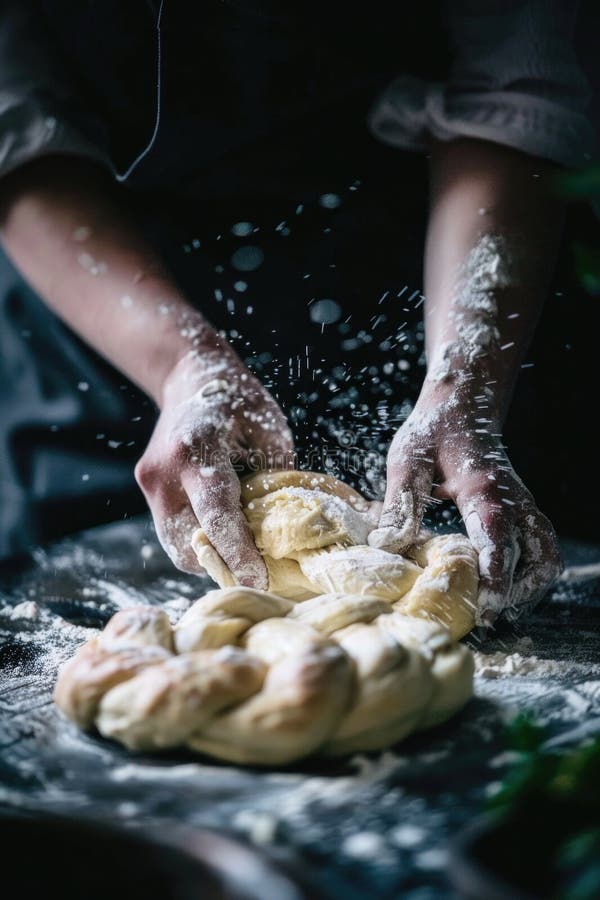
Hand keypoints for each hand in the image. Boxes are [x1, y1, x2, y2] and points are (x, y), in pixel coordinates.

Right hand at [135, 342, 293, 586]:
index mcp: (195, 452)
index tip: (259, 583)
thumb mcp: (269, 432)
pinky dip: (200, 542)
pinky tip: (225, 536)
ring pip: (178, 546)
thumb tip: (281, 531)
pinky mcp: (148, 492)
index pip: (216, 516)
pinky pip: (174, 532)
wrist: (190, 378)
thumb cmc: (238, 402)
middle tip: (260, 573)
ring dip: (211, 557)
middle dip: (224, 564)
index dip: (238, 554)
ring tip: (244, 555)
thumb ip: (272, 481)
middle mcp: (163, 473)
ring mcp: (150, 484)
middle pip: (191, 542)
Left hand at [369, 378, 560, 624]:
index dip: (496, 576)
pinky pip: (541, 549)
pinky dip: (530, 574)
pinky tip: (504, 590)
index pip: (498, 538)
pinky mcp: (522, 511)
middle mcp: (514, 500)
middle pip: (536, 556)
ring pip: (545, 556)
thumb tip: (386, 547)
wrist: (463, 403)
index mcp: (485, 489)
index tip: (487, 609)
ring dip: (529, 587)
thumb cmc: (433, 429)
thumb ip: (402, 502)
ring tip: (497, 610)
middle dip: (515, 594)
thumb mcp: (408, 459)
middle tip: (486, 620)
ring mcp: (523, 506)